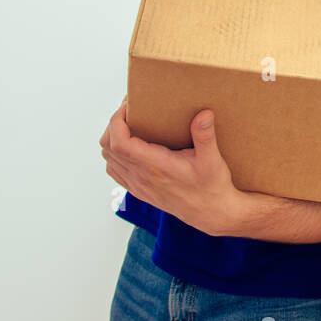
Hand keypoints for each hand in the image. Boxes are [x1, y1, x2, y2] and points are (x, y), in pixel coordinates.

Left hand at [101, 99, 245, 236]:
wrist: (211, 213)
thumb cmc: (212, 187)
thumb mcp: (213, 160)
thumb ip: (205, 136)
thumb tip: (204, 113)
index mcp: (156, 167)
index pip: (120, 143)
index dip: (116, 121)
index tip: (128, 106)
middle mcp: (142, 177)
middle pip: (108, 147)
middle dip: (113, 124)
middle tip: (130, 111)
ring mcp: (138, 186)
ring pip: (108, 159)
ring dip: (112, 138)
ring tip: (130, 125)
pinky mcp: (139, 190)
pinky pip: (115, 170)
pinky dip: (115, 154)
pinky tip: (131, 145)